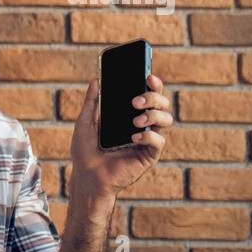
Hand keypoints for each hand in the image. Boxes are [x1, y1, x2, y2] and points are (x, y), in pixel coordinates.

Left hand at [69, 73, 170, 201]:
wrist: (86, 175)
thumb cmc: (85, 151)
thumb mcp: (84, 122)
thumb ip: (91, 102)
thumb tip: (95, 80)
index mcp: (130, 115)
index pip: (148, 96)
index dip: (153, 84)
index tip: (148, 76)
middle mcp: (143, 125)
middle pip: (162, 104)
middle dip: (153, 98)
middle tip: (135, 102)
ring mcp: (147, 140)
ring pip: (166, 120)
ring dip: (153, 115)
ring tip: (135, 120)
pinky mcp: (149, 156)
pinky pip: (159, 141)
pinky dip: (149, 135)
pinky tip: (134, 137)